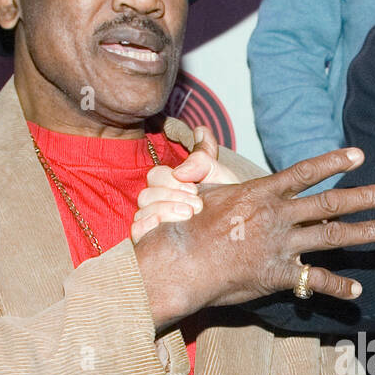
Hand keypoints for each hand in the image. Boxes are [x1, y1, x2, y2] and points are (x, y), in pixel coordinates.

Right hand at [131, 127, 234, 242]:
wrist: (238, 235)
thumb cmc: (228, 209)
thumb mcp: (221, 178)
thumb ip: (207, 156)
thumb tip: (199, 131)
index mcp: (172, 187)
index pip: (156, 176)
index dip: (173, 181)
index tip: (196, 190)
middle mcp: (160, 204)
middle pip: (146, 194)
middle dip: (172, 197)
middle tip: (197, 207)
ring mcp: (155, 224)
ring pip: (142, 211)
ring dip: (164, 211)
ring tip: (190, 217)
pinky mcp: (152, 243)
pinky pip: (136, 231)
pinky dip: (145, 227)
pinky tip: (164, 227)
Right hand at [134, 146, 374, 329]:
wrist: (179, 264)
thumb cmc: (187, 227)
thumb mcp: (205, 190)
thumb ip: (217, 170)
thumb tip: (206, 139)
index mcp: (263, 193)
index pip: (305, 173)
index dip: (333, 162)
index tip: (360, 155)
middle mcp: (278, 216)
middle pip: (331, 203)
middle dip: (366, 197)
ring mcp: (280, 246)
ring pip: (332, 236)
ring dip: (366, 233)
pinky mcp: (277, 275)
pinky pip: (313, 280)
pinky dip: (336, 287)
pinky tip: (357, 291)